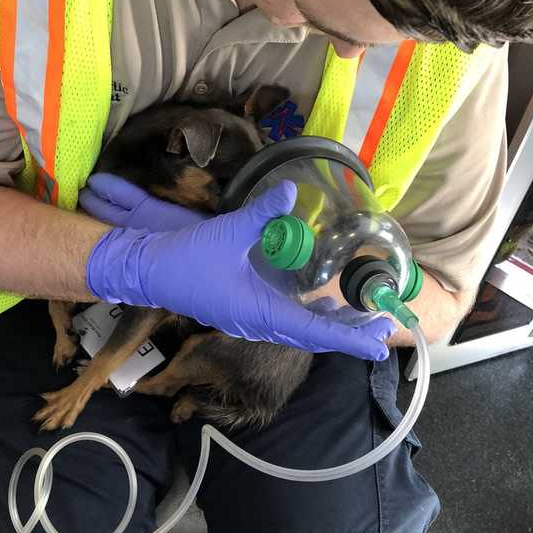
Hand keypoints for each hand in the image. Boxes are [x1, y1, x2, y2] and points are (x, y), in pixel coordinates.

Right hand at [86, 181, 392, 359]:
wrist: (148, 272)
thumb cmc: (188, 258)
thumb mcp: (228, 232)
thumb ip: (262, 213)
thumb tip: (289, 191)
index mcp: (260, 311)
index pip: (316, 332)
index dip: (350, 337)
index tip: (380, 341)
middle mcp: (260, 322)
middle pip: (314, 336)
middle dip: (350, 333)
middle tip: (384, 325)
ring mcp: (251, 320)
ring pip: (300, 331)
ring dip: (332, 327)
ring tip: (361, 317)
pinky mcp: (243, 311)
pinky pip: (285, 321)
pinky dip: (310, 318)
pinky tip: (321, 303)